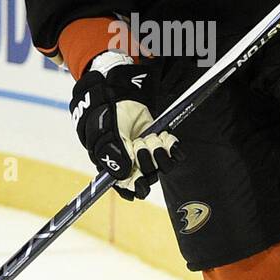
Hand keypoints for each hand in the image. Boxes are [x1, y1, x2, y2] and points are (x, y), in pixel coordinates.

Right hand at [69, 54, 181, 199]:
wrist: (119, 93)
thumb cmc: (106, 114)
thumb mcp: (105, 133)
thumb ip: (113, 154)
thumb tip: (124, 176)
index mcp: (116, 165)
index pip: (128, 186)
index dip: (135, 185)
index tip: (139, 179)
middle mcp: (134, 162)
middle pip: (148, 176)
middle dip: (146, 161)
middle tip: (139, 143)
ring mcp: (149, 152)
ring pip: (162, 165)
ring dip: (159, 153)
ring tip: (151, 137)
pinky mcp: (161, 141)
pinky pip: (174, 153)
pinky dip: (173, 147)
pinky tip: (166, 138)